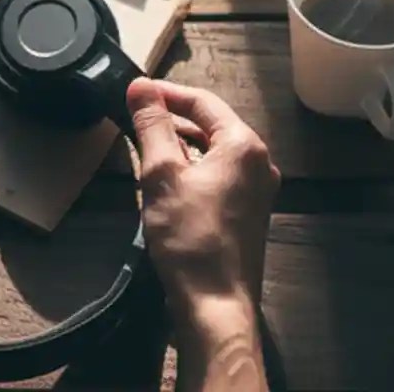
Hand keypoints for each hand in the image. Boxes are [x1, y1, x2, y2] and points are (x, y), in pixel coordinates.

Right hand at [126, 78, 279, 364]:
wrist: (216, 305)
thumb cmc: (190, 239)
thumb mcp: (161, 175)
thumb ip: (152, 126)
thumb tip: (141, 87)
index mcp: (243, 146)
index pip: (203, 102)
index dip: (166, 93)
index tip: (135, 92)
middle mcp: (259, 164)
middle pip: (211, 126)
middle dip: (172, 120)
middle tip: (135, 118)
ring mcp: (257, 192)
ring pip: (214, 153)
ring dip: (181, 147)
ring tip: (145, 149)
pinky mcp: (248, 215)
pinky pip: (218, 178)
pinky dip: (192, 171)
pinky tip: (166, 184)